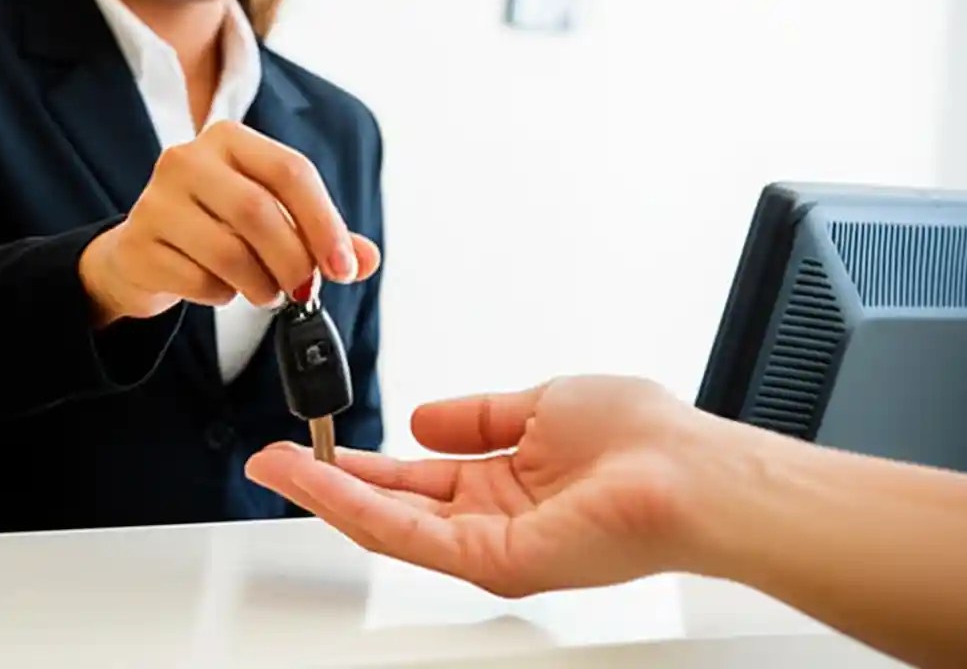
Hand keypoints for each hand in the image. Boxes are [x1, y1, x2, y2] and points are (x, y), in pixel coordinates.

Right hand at [79, 121, 380, 324]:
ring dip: (261, 285)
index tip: (344, 269)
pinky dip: (221, 295)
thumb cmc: (219, 230)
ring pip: (229, 252)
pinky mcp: (138, 244)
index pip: (291, 171)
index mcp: (229, 139)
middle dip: (294, 262)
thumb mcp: (274, 223)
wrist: (144, 254)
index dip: (325, 224)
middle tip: (304, 290)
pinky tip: (219, 288)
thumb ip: (322, 237)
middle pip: (259, 212)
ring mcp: (155, 200)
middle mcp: (187, 159)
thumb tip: (366, 259)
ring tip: (266, 293)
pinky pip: (198, 280)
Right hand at [246, 376, 737, 597]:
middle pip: (392, 505)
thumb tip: (422, 418)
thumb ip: (476, 417)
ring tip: (279, 469)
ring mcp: (491, 545)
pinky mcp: (495, 560)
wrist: (691, 472)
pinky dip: (362, 507)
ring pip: (390, 523)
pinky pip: (413, 534)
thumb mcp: (540, 406)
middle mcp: (492, 520)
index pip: (416, 477)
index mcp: (504, 483)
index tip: (317, 442)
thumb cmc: (643, 438)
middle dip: (328, 483)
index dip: (362, 460)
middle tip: (275, 462)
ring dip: (329, 494)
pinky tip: (325, 483)